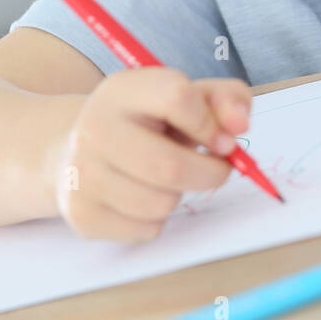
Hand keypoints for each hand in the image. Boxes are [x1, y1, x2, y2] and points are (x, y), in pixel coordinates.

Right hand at [54, 69, 254, 241]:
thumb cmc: (149, 122)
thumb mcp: (189, 97)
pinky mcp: (82, 214)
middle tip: (218, 169)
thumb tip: (239, 125)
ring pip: (162, 203)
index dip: (211, 124)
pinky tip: (143, 196)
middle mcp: (93, 128)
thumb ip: (227, 99)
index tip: (223, 139)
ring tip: (167, 178)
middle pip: (170, 167)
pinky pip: (147, 228)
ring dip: (180, 195)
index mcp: (122, 90)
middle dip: (210, 174)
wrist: (80, 149)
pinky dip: (158, 219)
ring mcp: (81, 174)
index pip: (177, 97)